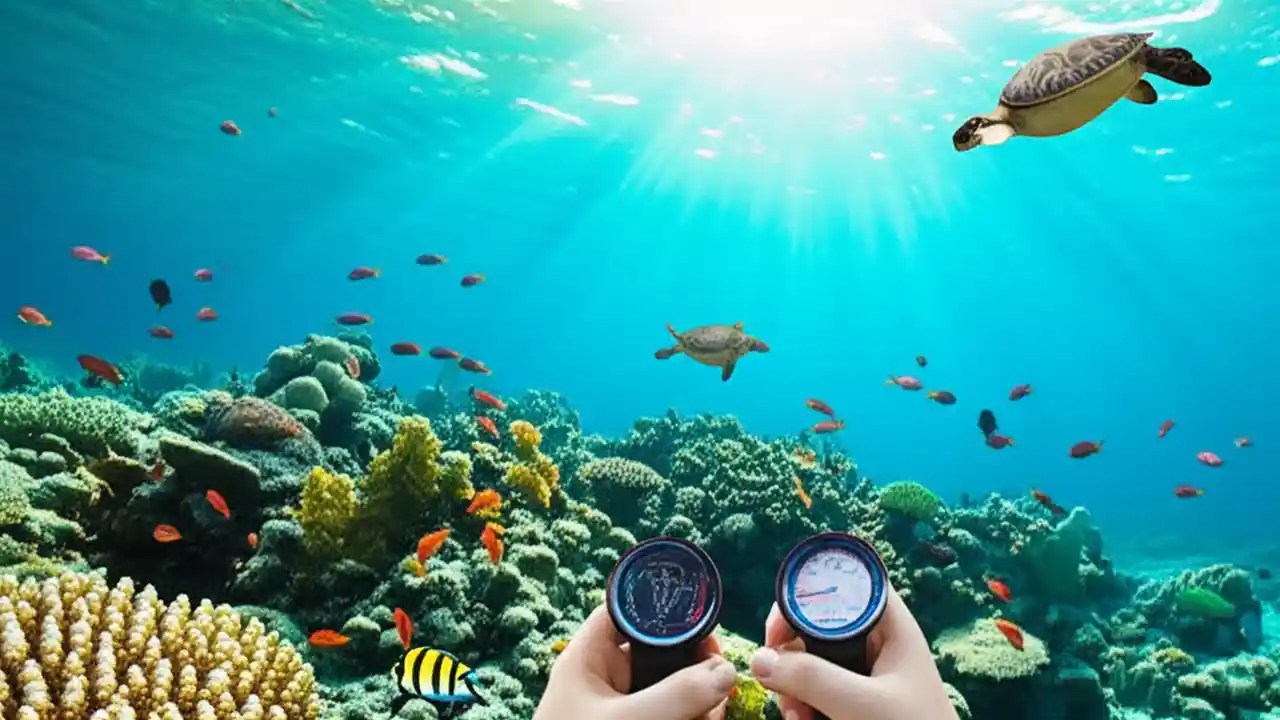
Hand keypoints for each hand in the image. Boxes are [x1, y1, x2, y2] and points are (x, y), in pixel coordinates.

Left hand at [534, 605, 737, 719]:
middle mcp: (607, 677)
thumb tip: (726, 671)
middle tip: (719, 678)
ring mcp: (624, 707)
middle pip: (661, 649)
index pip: (625, 610)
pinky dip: (694, 717)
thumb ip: (676, 696)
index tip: (702, 616)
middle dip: (694, 662)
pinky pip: (674, 714)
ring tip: (712, 714)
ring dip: (701, 696)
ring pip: (674, 686)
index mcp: (588, 659)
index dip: (660, 605)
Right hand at [750, 586, 957, 719]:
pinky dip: (804, 702)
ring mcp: (866, 669)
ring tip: (797, 716)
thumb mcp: (862, 706)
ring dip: (794, 685)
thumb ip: (812, 679)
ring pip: (812, 658)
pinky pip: (819, 687)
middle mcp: (876, 639)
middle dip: (792, 653)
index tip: (779, 630)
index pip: (844, 582)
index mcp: (890, 624)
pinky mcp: (857, 696)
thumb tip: (759, 659)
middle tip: (780, 683)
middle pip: (817, 623)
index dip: (807, 593)